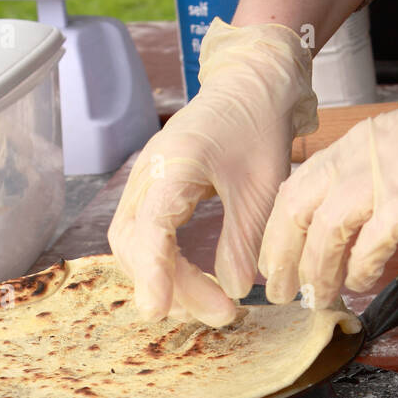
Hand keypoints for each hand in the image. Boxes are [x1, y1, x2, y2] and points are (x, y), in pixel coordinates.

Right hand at [108, 18, 316, 326]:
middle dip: (171, 287)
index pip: (149, 228)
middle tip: (222, 313)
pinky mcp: (152, 193)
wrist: (250, 85)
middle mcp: (148, 174)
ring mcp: (145, 183)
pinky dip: (164, 267)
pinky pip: (144, 238)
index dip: (153, 272)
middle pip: (134, 245)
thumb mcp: (263, 186)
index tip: (158, 310)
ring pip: (133, 247)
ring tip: (213, 306)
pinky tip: (195, 285)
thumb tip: (232, 290)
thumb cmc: (258, 127)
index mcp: (174, 164)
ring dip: (167, 283)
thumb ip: (245, 239)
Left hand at [259, 43, 397, 308]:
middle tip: (282, 293)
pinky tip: (363, 284)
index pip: (292, 191)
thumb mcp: (390, 146)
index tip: (272, 263)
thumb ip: (359, 177)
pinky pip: (369, 248)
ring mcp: (381, 181)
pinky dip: (360, 273)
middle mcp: (356, 160)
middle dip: (283, 261)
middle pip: (296, 214)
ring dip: (319, 275)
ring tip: (321, 299)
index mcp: (349, 147)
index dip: (275, 234)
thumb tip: (335, 223)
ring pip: (326, 234)